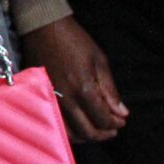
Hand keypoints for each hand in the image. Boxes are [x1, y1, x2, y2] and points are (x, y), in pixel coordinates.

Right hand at [23, 15, 126, 140]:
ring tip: (96, 130)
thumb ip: (110, 90)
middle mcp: (66, 99)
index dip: (115, 123)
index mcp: (83, 88)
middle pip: (87, 130)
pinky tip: (76, 127)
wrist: (44, 27)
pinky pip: (55, 122)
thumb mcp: (99, 60)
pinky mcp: (41, 97)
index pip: (102, 119)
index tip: (121, 120)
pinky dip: (68, 130)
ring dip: (86, 136)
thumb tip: (122, 113)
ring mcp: (51, 99)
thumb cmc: (75, 40)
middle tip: (112, 130)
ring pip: (69, 132)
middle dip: (103, 134)